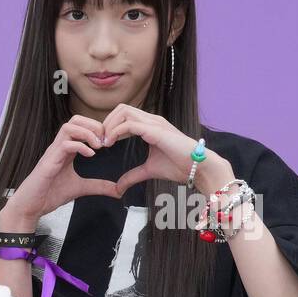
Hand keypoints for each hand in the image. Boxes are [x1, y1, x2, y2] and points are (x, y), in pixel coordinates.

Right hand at [2, 115, 118, 229]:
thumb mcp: (81, 188)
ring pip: (69, 127)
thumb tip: (118, 191)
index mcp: (66, 149)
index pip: (81, 125)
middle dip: (94, 125)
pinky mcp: (49, 163)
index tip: (108, 142)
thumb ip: (98, 186)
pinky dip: (80, 146)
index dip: (97, 129)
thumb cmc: (50, 194)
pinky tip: (90, 155)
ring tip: (98, 146)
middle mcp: (59, 147)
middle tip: (105, 140)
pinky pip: (65, 145)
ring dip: (87, 133)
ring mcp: (53, 153)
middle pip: (75, 120)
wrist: (31, 206)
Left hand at [102, 104, 217, 194]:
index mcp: (150, 126)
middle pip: (121, 108)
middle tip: (99, 141)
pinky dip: (115, 132)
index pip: (124, 115)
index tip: (101, 143)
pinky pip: (129, 124)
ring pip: (123, 111)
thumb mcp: (148, 171)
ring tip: (103, 142)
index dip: (109, 126)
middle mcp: (151, 120)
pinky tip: (109, 143)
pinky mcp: (156, 130)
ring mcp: (154, 123)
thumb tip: (118, 188)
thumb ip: (132, 176)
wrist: (198, 167)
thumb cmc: (179, 166)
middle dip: (106, 122)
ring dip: (109, 125)